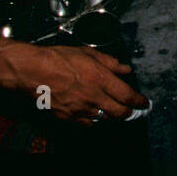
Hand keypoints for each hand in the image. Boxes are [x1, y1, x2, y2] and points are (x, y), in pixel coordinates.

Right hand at [13, 42, 147, 126]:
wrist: (32, 71)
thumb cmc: (57, 58)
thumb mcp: (87, 53)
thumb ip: (109, 63)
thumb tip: (125, 69)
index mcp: (100, 79)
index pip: (128, 96)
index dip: (139, 102)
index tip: (144, 103)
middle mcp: (93, 97)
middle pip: (120, 113)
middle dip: (129, 113)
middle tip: (132, 110)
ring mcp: (81, 109)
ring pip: (104, 118)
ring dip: (110, 114)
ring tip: (111, 108)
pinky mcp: (68, 117)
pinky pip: (86, 122)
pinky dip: (92, 118)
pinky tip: (92, 112)